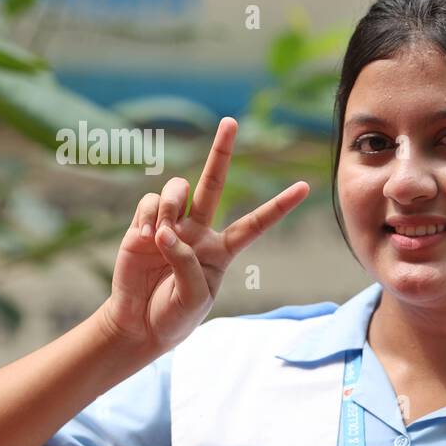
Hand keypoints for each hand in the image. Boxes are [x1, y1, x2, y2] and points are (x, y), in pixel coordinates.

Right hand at [98, 117, 309, 352]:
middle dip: (222, 151)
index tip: (306, 186)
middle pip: (213, 183)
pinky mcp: (143, 224)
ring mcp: (172, 225)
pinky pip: (149, 203)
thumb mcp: (193, 299)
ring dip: (171, 204)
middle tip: (231, 121)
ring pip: (179, 189)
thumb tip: (167, 232)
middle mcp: (200, 231)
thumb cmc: (174, 316)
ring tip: (160, 233)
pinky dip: (146, 216)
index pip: (256, 224)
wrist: (139, 324)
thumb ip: (187, 265)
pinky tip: (143, 238)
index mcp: (223, 250)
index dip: (279, 205)